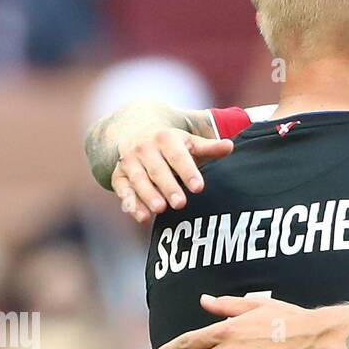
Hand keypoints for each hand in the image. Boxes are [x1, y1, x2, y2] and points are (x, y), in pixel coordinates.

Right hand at [113, 129, 232, 223]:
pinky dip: (131, 204)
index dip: (187, 171)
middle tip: (180, 204)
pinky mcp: (118, 176)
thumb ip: (209, 148)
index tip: (199, 187)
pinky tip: (142, 218)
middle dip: (168, 186)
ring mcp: (129, 162)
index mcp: (165, 138)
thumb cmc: (171, 144)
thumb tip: (230, 146)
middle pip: (158, 170)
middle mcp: (144, 148)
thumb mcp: (189, 142)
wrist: (133, 130)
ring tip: (160, 210)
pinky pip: (123, 190)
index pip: (178, 156)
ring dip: (148, 195)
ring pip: (138, 180)